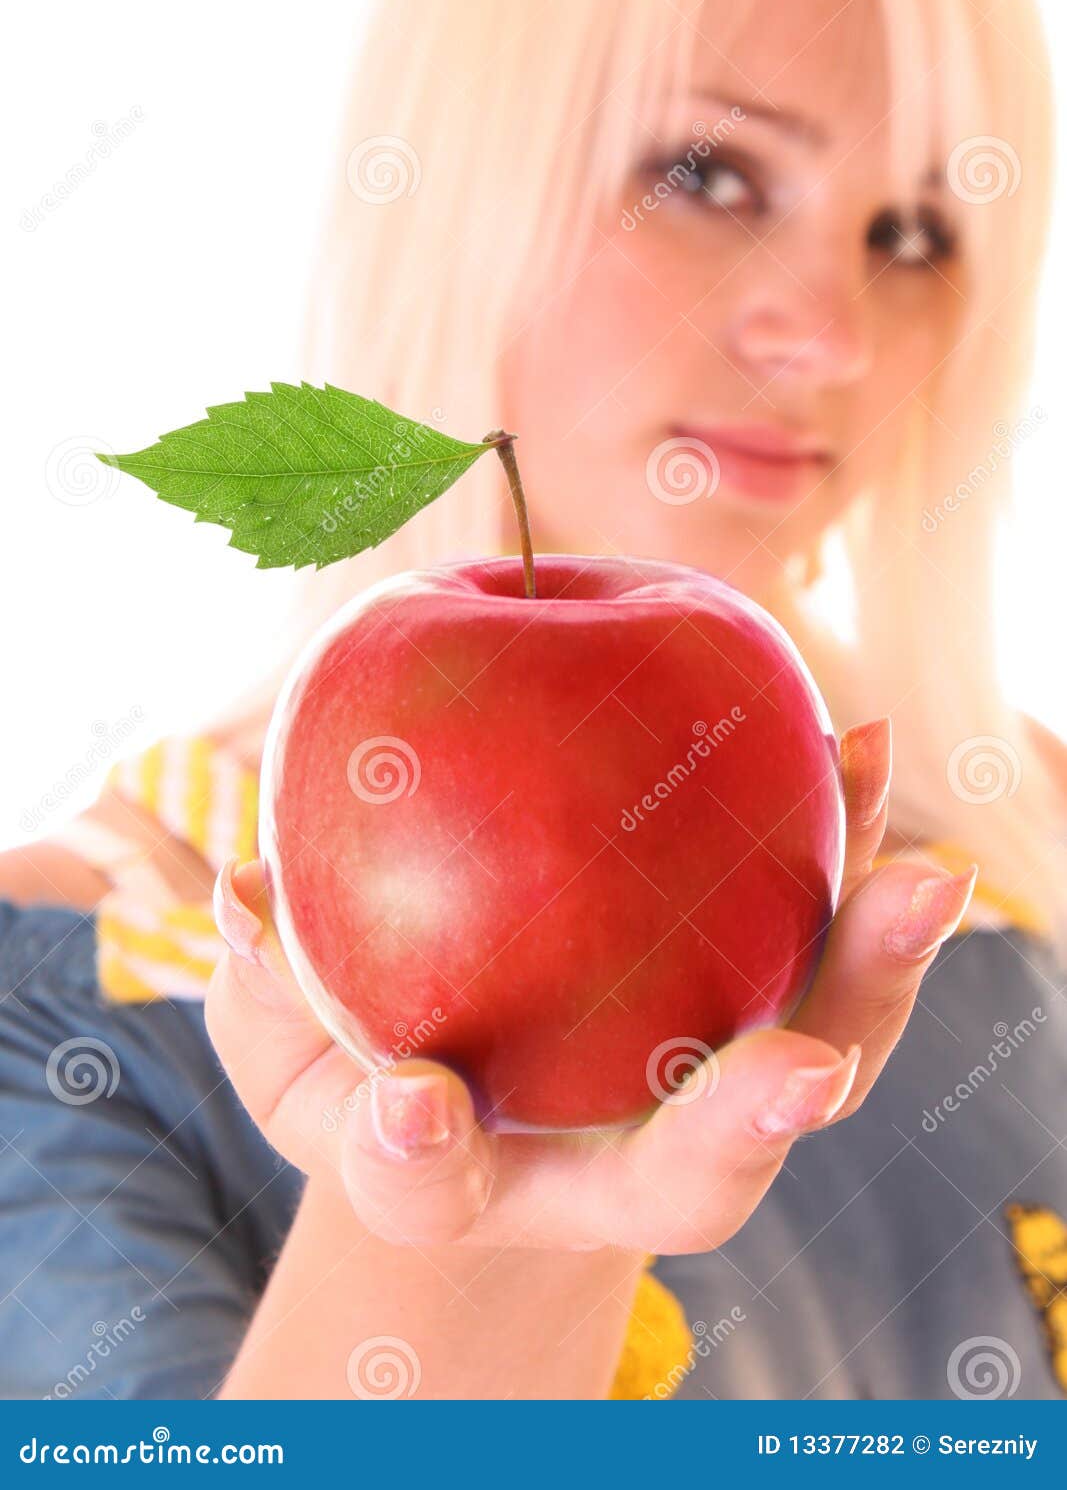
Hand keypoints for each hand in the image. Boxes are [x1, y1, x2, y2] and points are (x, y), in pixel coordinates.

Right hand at [205, 716, 975, 1253]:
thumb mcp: (280, 1034)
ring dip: (867, 980)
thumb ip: (262, 974)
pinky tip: (860, 752)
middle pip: (687, 1181)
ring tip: (921, 880)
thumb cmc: (355, 1063)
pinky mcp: (755, 1013)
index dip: (422, 1156)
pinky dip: (851, 861)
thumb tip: (245, 892)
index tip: (412, 1101)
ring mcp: (694, 1099)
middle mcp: (601, 1168)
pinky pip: (822, 950)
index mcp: (459, 1181)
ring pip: (803, 1068)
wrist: (472, 1099)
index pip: (437, 1189)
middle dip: (744, 1131)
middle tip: (799, 1069)